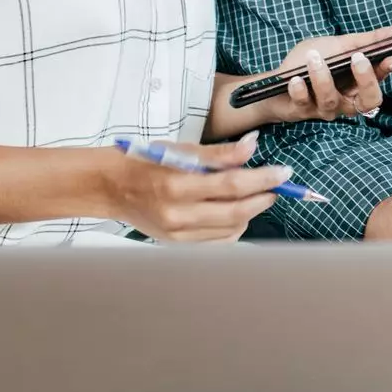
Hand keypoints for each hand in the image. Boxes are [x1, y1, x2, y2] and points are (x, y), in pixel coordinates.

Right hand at [99, 131, 289, 241]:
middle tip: (277, 184)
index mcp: (175, 186)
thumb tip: (252, 146)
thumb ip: (218, 153)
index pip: (231, 185)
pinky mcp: (177, 244)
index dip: (263, 179)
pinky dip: (234, 227)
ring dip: (251, 212)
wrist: (109, 187)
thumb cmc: (142, 162)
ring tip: (256, 194)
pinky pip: (217, 241)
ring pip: (230, 230)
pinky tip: (236, 212)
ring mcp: (177, 234)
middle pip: (236, 212)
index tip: (283, 172)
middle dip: (263, 197)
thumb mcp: (179, 148)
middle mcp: (177, 216)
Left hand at [209, 26, 391, 138]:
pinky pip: (303, 102)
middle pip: (367, 102)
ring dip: (323, 77)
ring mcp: (323, 108)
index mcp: (357, 87)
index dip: (385, 72)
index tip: (391, 57)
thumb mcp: (340, 45)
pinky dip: (300, 89)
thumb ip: (369, 41)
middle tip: (358, 58)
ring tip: (314, 57)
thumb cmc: (311, 61)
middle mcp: (345, 101)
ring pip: (331, 99)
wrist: (275, 79)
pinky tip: (295, 79)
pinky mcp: (301, 110)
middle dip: (365, 80)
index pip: (379, 84)